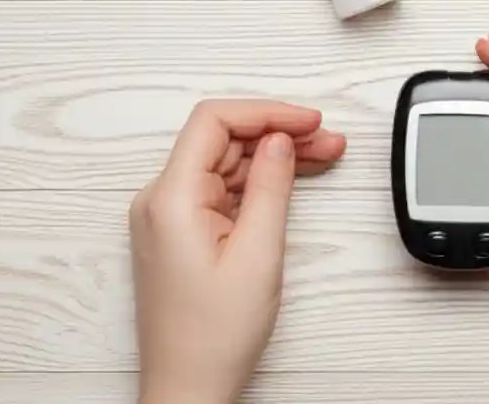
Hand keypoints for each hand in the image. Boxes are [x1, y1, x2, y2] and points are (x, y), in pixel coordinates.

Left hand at [129, 99, 345, 403]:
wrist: (189, 387)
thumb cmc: (213, 336)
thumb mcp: (258, 253)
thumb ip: (270, 187)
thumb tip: (280, 140)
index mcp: (170, 199)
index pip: (214, 122)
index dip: (265, 112)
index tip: (307, 120)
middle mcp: (160, 201)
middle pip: (223, 141)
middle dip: (278, 134)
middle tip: (328, 140)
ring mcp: (169, 217)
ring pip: (226, 164)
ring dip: (273, 157)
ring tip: (324, 155)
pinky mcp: (181, 232)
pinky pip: (221, 190)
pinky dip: (257, 183)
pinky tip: (291, 179)